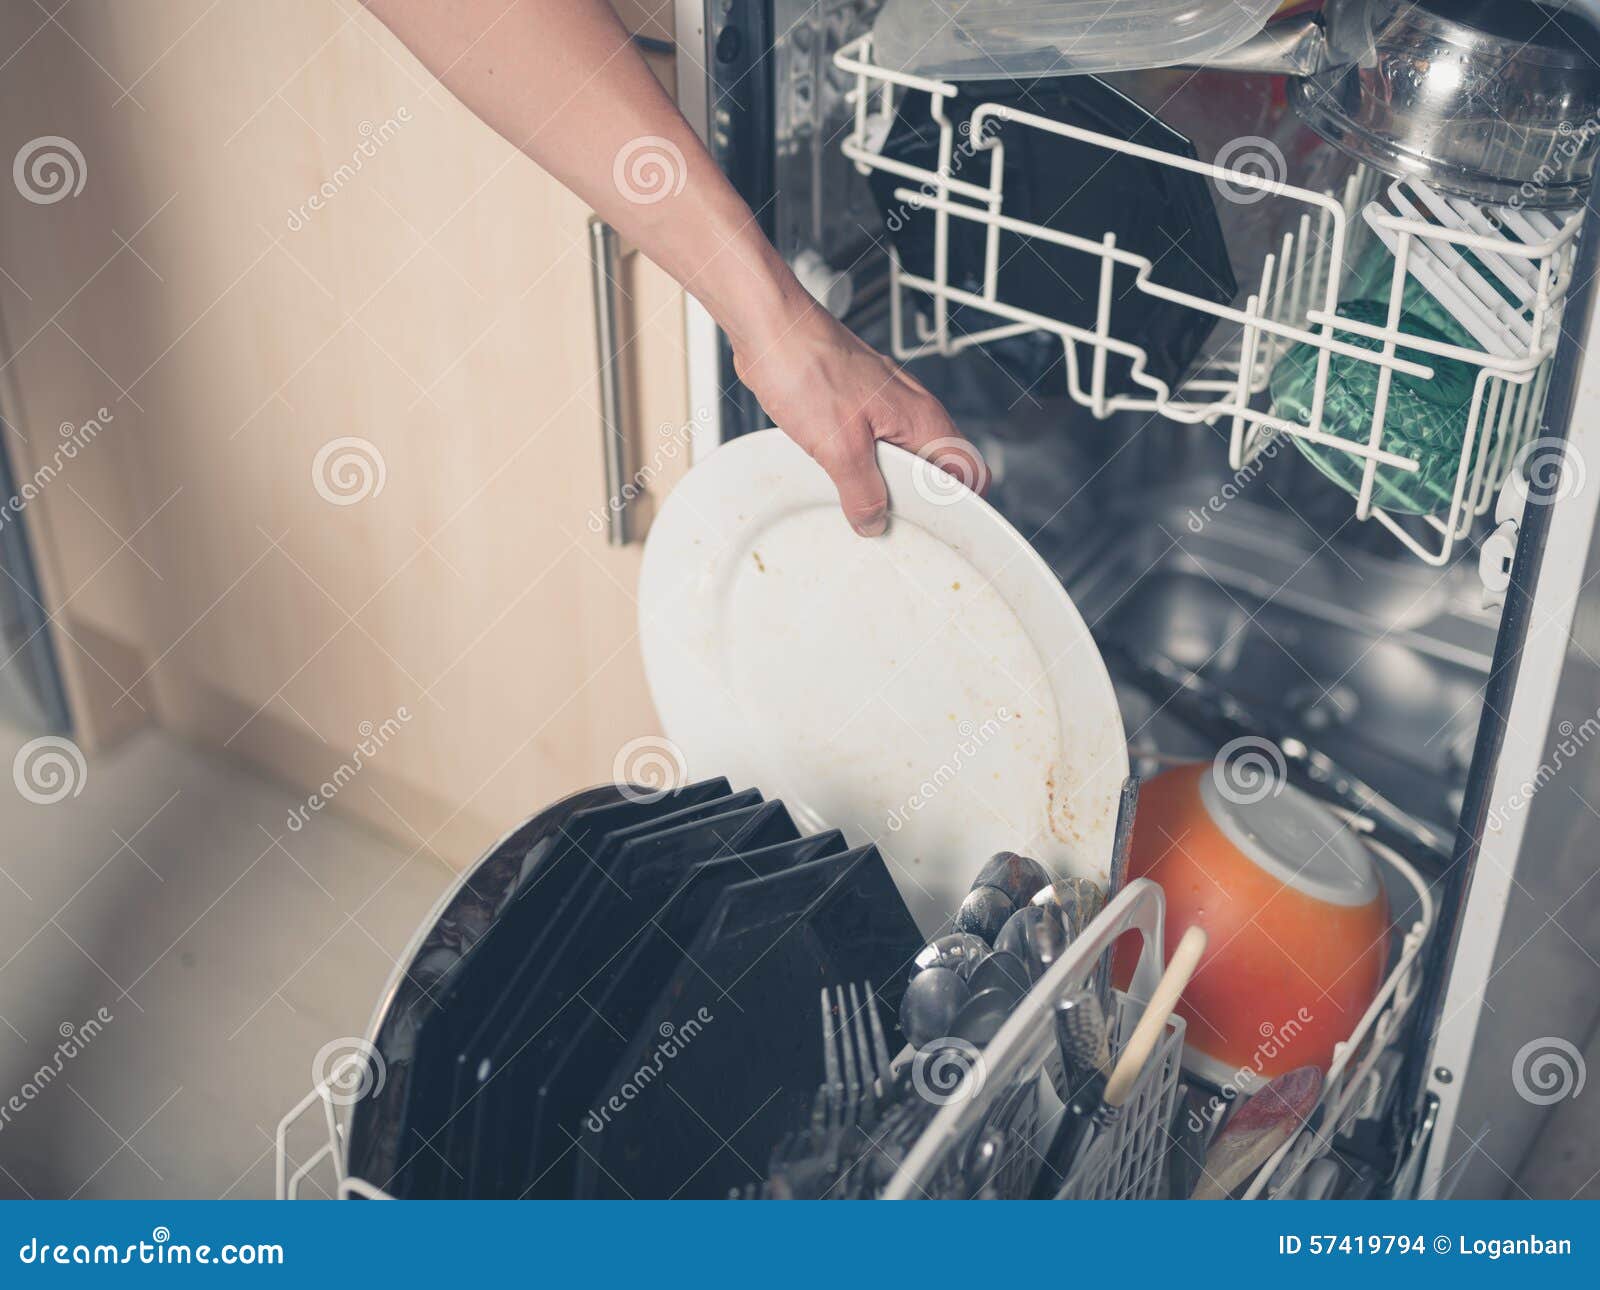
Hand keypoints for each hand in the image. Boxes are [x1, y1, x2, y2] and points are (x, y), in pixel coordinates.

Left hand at [733, 307, 988, 536]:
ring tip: (857, 505)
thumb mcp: (839, 447)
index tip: (934, 533)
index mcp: (922, 420)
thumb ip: (863, 491)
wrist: (770, 329)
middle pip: (933, 471)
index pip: (967, 471)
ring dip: (882, 484)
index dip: (957, 507)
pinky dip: (859, 466)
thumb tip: (873, 521)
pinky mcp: (856, 404)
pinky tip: (834, 476)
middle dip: (915, 502)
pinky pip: (871, 445)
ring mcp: (884, 405)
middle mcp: (911, 410)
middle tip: (886, 526)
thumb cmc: (807, 367)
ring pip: (899, 458)